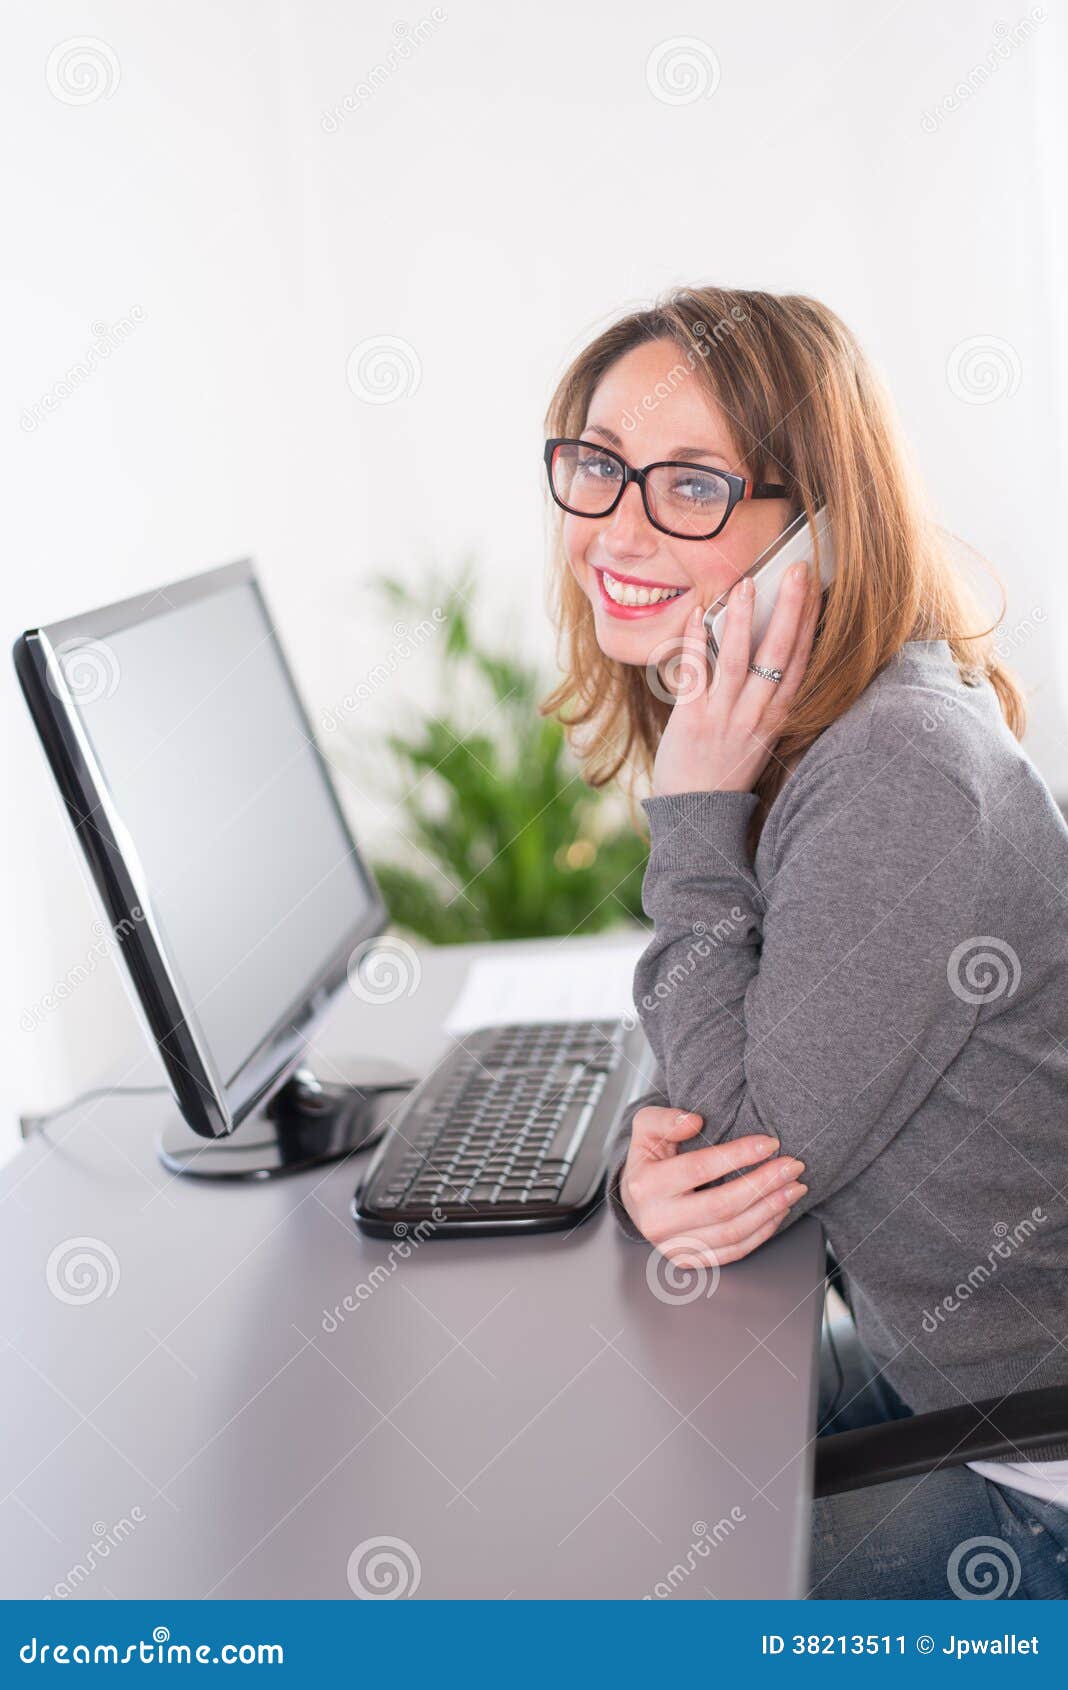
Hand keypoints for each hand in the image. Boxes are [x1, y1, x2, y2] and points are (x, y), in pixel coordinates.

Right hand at [620, 1105, 807, 1266]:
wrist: (635, 1200)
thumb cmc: (648, 1161)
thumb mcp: (646, 1127)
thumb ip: (666, 1118)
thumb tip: (694, 1121)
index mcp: (647, 1185)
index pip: (700, 1168)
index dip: (739, 1155)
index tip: (770, 1143)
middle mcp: (658, 1221)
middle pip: (722, 1206)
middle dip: (764, 1185)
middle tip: (793, 1167)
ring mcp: (674, 1246)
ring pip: (733, 1233)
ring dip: (771, 1209)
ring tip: (794, 1188)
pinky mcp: (689, 1261)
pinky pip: (734, 1251)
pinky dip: (762, 1231)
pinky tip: (778, 1211)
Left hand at [652, 559, 819, 797]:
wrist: (697, 815)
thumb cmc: (726, 771)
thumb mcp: (758, 737)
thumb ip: (764, 700)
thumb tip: (769, 652)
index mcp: (777, 718)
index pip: (801, 663)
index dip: (810, 624)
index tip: (816, 588)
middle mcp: (755, 716)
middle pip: (779, 654)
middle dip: (790, 609)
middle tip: (797, 570)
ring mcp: (723, 718)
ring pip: (738, 661)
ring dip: (743, 619)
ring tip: (746, 584)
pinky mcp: (690, 722)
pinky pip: (696, 674)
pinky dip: (697, 642)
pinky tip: (700, 613)